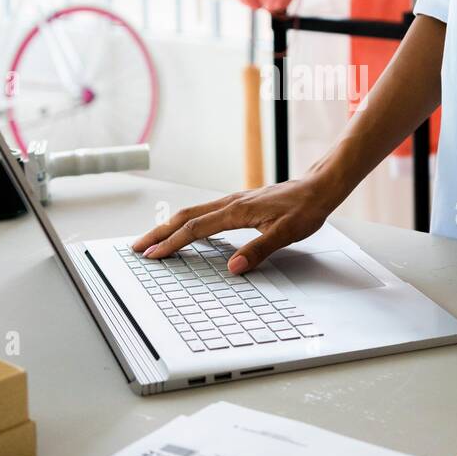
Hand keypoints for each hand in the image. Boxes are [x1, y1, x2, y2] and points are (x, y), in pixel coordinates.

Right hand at [130, 177, 339, 273]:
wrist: (319, 187)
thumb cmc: (305, 209)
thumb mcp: (286, 234)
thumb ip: (258, 250)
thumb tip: (232, 268)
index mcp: (237, 211)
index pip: (195, 229)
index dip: (171, 243)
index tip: (153, 255)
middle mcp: (230, 203)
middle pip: (185, 216)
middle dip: (159, 232)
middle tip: (137, 247)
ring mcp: (234, 201)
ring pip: (193, 212)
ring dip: (170, 226)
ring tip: (154, 240)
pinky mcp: (240, 203)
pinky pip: (205, 211)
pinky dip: (187, 221)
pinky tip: (187, 230)